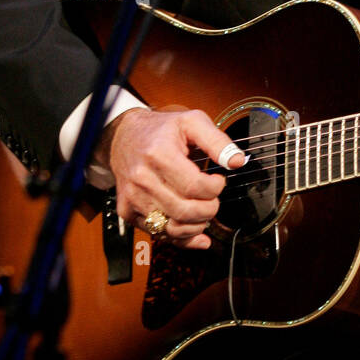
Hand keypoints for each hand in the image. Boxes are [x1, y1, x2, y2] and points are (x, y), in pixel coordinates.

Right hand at [96, 107, 245, 249]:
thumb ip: (217, 141)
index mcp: (158, 155)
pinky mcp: (127, 211)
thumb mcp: (192, 122)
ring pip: (172, 228)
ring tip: (204, 210)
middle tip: (213, 199)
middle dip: (209, 209)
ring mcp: (133, 198)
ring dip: (197, 225)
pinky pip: (159, 234)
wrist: (123, 136)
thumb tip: (237, 161)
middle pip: (185, 211)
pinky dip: (182, 238)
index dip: (215, 188)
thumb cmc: (161, 129)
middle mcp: (142, 179)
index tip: (219, 181)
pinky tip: (197, 231)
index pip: (195, 187)